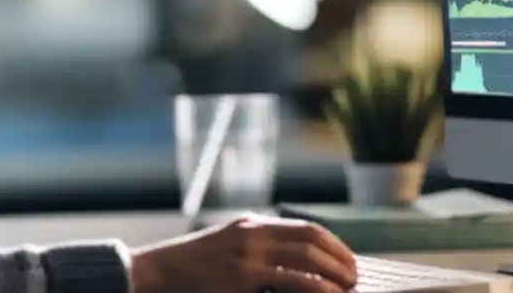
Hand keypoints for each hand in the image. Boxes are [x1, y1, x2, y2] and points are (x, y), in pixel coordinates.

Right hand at [131, 213, 356, 292]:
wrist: (158, 272)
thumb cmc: (192, 266)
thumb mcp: (227, 244)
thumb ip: (257, 245)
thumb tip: (294, 258)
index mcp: (252, 225)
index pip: (305, 228)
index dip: (333, 244)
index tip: (347, 260)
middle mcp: (253, 235)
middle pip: (311, 241)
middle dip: (340, 260)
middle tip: (353, 278)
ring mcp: (248, 257)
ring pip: (306, 259)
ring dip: (333, 275)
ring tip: (346, 289)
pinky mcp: (242, 279)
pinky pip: (290, 281)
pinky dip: (315, 287)